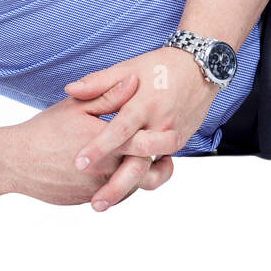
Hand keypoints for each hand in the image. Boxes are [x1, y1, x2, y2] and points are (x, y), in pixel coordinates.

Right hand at [5, 73, 174, 206]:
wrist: (14, 162)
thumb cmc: (44, 130)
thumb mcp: (76, 107)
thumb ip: (108, 95)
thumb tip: (134, 81)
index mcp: (107, 142)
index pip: (145, 142)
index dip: (162, 138)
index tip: (174, 133)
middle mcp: (106, 169)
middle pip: (143, 171)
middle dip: (159, 168)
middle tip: (167, 158)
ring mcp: (97, 188)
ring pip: (129, 185)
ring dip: (139, 177)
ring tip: (146, 165)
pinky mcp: (87, 199)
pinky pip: (112, 196)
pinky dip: (120, 187)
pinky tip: (119, 175)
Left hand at [63, 46, 218, 210]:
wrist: (201, 67)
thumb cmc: (160, 66)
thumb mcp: (128, 67)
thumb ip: (99, 82)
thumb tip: (70, 89)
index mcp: (144, 105)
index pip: (119, 130)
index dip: (99, 148)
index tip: (79, 164)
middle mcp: (160, 125)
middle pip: (138, 160)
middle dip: (117, 185)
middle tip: (95, 203)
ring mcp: (172, 137)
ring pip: (151, 170)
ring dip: (130, 188)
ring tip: (105, 202)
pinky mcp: (179, 143)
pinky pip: (160, 167)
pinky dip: (143, 180)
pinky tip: (124, 190)